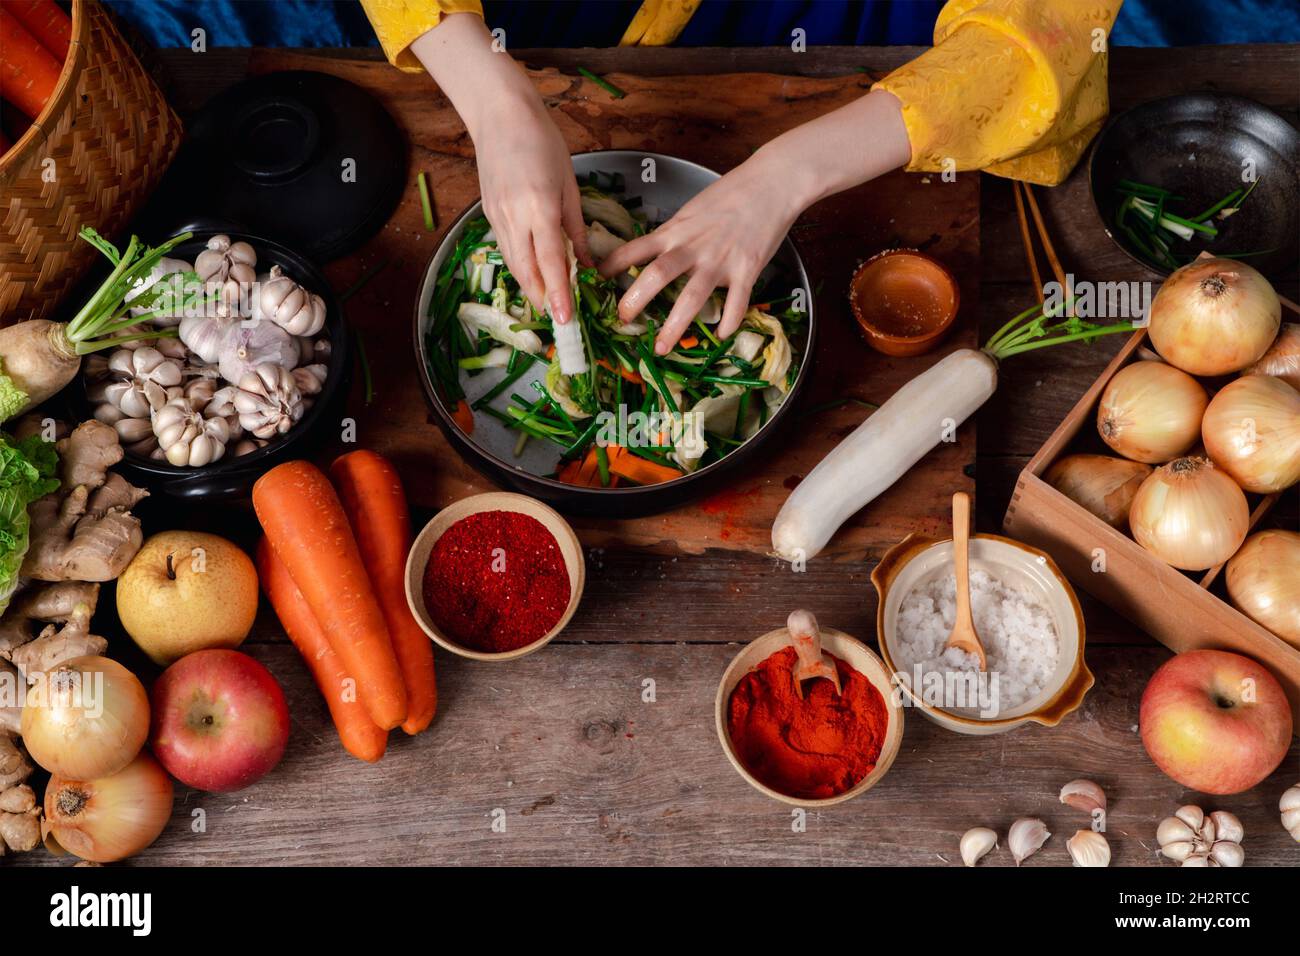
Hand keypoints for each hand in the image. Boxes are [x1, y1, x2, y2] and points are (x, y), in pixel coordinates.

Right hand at [411, 14, 587, 323]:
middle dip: (542, 300)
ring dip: (530, 287)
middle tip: (560, 321)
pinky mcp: (488, 214)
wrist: (501, 115)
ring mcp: (497, 217)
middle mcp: (514, 218)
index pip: (550, 263)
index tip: (567, 320)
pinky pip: (506, 249)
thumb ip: (576, 229)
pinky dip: (520, 267)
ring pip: (514, 265)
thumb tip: (585, 264)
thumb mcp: (570, 185)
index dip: (558, 294)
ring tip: (548, 305)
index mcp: (540, 209)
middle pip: (527, 272)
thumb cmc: (543, 142)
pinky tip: (533, 275)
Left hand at [598, 154, 800, 353]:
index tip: (596, 281)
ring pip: (691, 297)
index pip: (635, 248)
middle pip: (656, 275)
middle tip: (622, 321)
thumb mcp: (693, 209)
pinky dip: (729, 321)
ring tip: (661, 348)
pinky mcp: (746, 270)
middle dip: (635, 301)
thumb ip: (676, 233)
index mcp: (676, 230)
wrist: (771, 184)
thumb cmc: (732, 192)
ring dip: (674, 326)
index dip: (612, 266)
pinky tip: (722, 335)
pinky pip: (736, 303)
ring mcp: (720, 260)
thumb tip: (657, 251)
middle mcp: (693, 247)